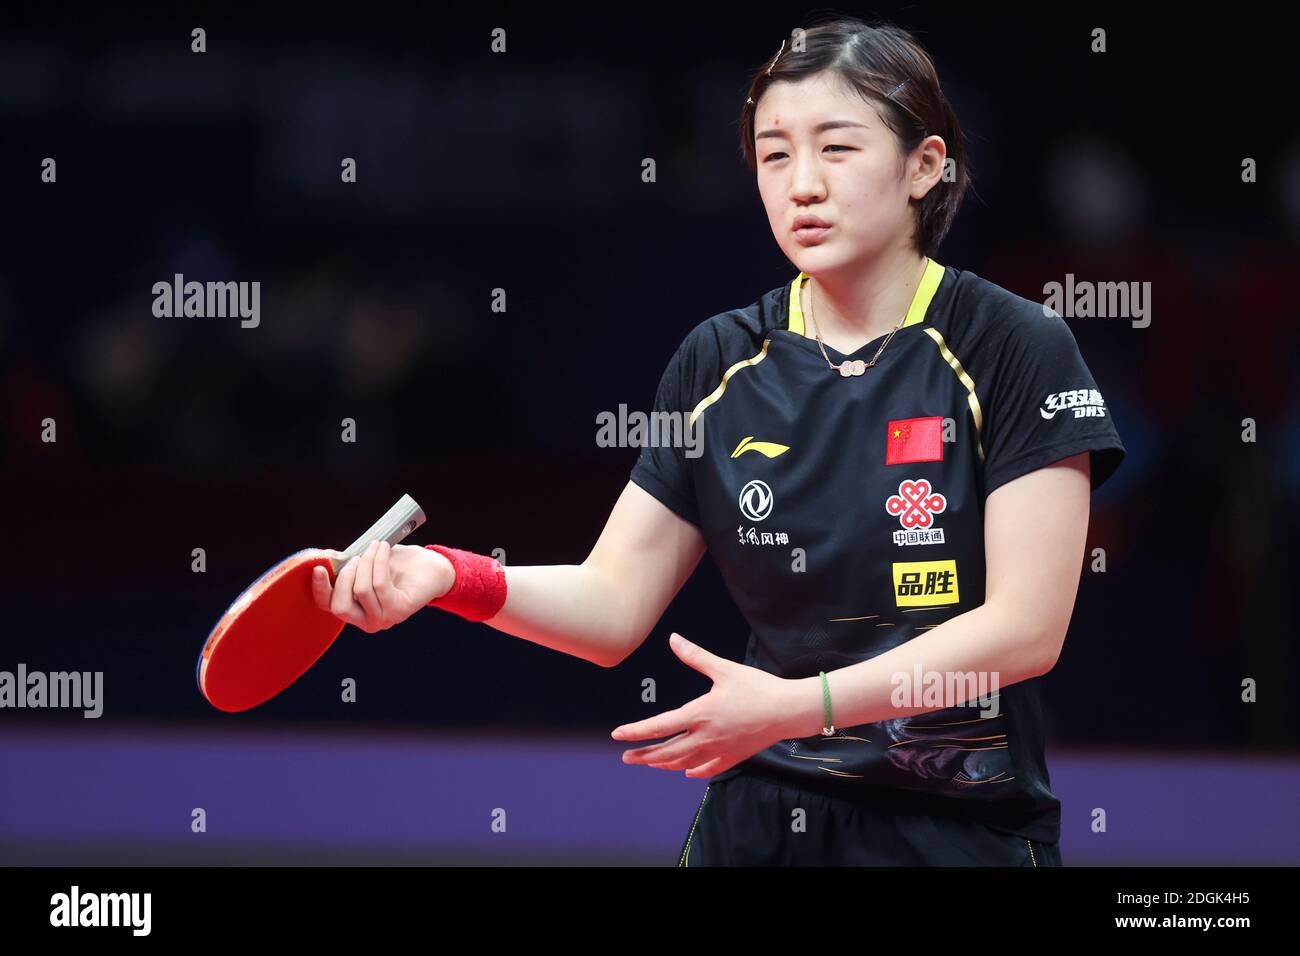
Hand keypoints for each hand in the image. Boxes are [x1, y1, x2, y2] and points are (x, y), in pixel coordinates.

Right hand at [311, 542, 453, 633]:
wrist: (429, 566)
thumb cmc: (395, 565)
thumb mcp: (366, 563)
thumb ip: (346, 564)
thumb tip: (324, 557)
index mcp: (354, 610)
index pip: (328, 606)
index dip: (320, 588)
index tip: (318, 567)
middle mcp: (367, 621)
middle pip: (341, 605)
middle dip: (346, 576)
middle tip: (357, 557)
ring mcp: (384, 619)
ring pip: (361, 591)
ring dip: (366, 563)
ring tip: (376, 546)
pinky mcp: (400, 611)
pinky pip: (380, 585)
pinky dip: (379, 562)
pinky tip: (383, 549)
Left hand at [610, 632, 806, 777]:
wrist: (789, 710)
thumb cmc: (758, 687)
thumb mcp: (724, 668)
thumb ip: (695, 656)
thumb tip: (673, 639)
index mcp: (700, 713)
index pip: (659, 726)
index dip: (636, 731)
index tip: (617, 735)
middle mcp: (706, 736)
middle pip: (667, 751)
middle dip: (644, 755)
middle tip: (627, 758)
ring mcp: (719, 750)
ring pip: (684, 763)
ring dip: (663, 764)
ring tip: (649, 762)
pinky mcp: (734, 757)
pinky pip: (708, 769)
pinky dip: (693, 771)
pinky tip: (686, 772)